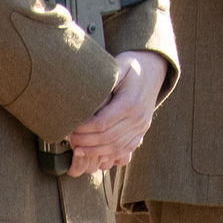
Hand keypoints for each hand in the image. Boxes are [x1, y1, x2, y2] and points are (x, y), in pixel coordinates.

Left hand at [65, 51, 166, 176]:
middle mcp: (138, 117)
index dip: (83, 129)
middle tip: (68, 138)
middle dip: (85, 141)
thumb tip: (89, 83)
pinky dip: (111, 155)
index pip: (102, 123)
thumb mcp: (121, 65)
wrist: (154, 69)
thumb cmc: (132, 67)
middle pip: (107, 138)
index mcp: (130, 102)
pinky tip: (97, 157)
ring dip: (95, 152)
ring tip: (77, 150)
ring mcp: (142, 126)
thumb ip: (108, 76)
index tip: (69, 127)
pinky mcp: (142, 130)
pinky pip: (127, 149)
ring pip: (116, 147)